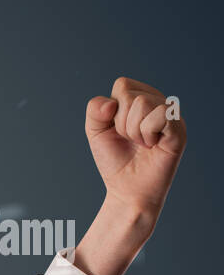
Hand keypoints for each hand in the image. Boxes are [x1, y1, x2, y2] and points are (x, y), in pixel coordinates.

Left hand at [85, 76, 185, 217]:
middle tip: (130, 140)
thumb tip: (111, 103)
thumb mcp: (96, 132)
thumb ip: (95, 110)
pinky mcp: (179, 129)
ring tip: (141, 143)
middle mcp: (159, 103)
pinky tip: (152, 145)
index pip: (122, 85)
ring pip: (143, 103)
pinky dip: (146, 133)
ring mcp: (171, 115)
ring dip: (132, 130)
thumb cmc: (115, 160)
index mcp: (141, 99)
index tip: (117, 130)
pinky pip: (160, 115)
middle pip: (130, 95)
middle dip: (121, 123)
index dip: (112, 110)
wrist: (127, 189)